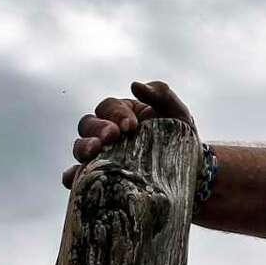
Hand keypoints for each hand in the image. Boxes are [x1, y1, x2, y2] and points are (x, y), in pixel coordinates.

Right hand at [62, 80, 195, 189]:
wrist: (192, 172)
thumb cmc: (182, 138)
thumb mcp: (177, 114)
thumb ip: (161, 95)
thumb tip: (135, 85)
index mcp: (120, 113)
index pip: (108, 107)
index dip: (116, 113)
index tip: (131, 125)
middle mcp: (106, 132)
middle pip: (88, 125)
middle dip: (98, 129)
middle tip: (112, 137)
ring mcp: (101, 155)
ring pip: (80, 147)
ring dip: (84, 148)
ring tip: (94, 152)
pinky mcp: (100, 177)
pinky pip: (79, 176)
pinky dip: (73, 176)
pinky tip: (75, 178)